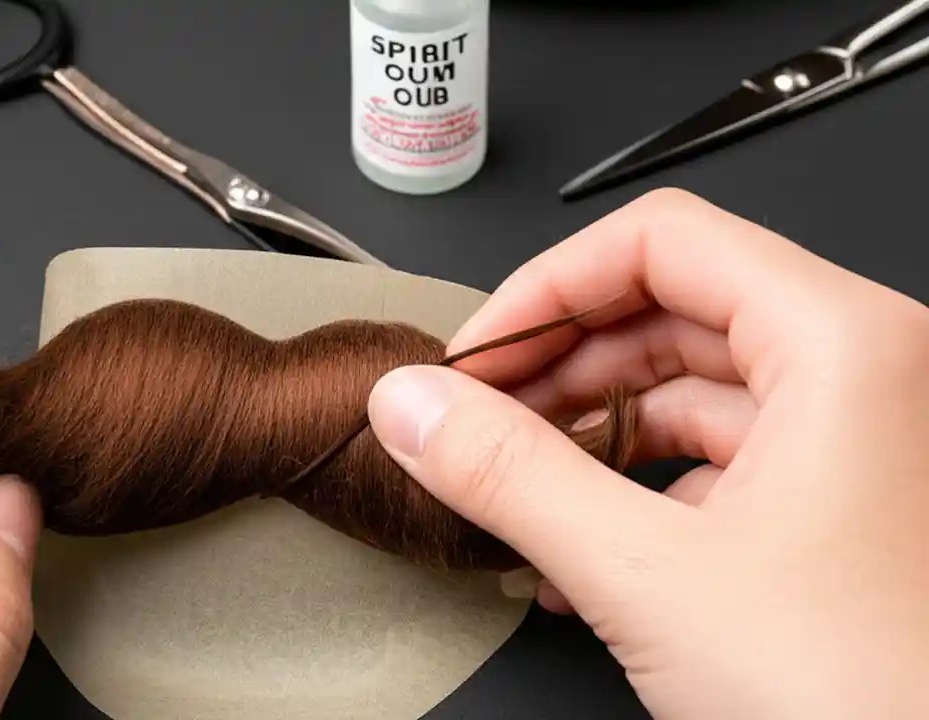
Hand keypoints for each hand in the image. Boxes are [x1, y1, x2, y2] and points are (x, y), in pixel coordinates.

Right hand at [368, 189, 928, 719]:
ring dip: (586, 437)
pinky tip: (568, 554)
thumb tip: (416, 406)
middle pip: (672, 311)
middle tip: (471, 418)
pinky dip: (633, 494)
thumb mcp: (648, 577)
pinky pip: (716, 464)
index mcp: (844, 346)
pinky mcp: (835, 511)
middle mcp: (864, 376)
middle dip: (558, 368)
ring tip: (507, 487)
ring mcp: (853, 445)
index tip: (476, 355)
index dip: (548, 289)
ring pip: (690, 392)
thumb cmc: (866, 701)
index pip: (664, 243)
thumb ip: (512, 476)